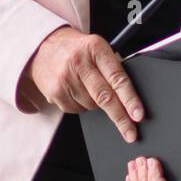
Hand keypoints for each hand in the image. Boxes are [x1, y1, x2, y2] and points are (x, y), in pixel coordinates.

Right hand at [20, 26, 144, 142]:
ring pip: (91, 106)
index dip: (129, 99)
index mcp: (96, 49)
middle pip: (105, 97)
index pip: (117, 78)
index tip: (138, 114)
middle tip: (131, 133)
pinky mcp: (55, 92)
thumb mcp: (97, 48)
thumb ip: (112, 67)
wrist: (43, 47)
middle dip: (120, 118)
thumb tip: (129, 97)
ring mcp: (65, 78)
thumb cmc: (77, 49)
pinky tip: (77, 91)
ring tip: (89, 88)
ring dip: (97, 105)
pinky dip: (82, 105)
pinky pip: (76, 109)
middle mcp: (80, 63)